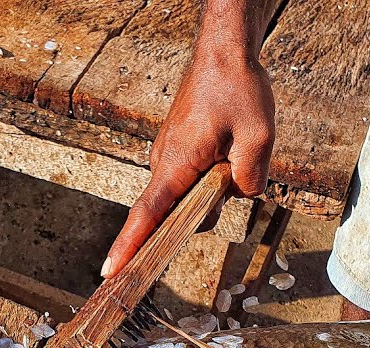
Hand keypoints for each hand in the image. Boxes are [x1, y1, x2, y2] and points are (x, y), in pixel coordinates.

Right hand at [102, 51, 273, 277]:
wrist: (224, 52)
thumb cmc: (238, 90)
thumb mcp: (259, 139)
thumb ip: (250, 181)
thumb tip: (238, 197)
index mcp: (177, 164)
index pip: (147, 215)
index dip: (129, 247)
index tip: (110, 273)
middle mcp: (165, 163)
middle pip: (178, 211)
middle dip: (206, 207)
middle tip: (234, 164)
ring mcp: (170, 156)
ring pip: (191, 194)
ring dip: (216, 185)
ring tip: (237, 145)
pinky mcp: (179, 150)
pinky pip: (193, 178)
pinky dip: (212, 175)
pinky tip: (232, 147)